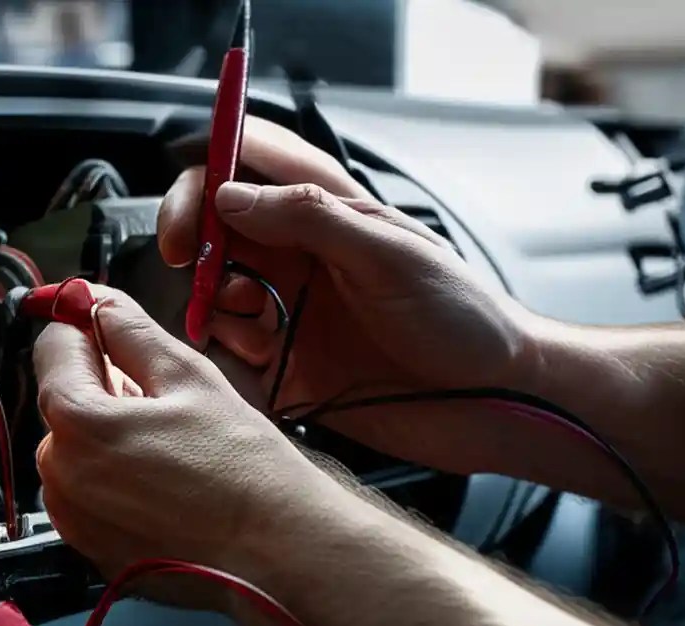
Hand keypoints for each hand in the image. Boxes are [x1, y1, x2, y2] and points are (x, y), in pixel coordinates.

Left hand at [32, 286, 336, 579]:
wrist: (276, 552)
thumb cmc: (242, 467)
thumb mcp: (188, 376)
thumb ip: (129, 329)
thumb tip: (95, 299)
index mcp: (76, 420)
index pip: (53, 343)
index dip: (88, 327)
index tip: (118, 329)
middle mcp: (59, 472)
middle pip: (66, 398)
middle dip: (106, 388)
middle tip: (168, 403)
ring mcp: (73, 517)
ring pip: (79, 447)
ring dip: (112, 435)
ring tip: (175, 449)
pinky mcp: (91, 548)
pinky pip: (90, 492)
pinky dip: (117, 479)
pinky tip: (168, 484)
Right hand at [158, 117, 545, 474]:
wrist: (494, 402)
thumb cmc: (463, 319)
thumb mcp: (389, 255)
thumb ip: (309, 218)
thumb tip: (230, 196)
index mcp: (328, 211)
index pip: (248, 164)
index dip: (208, 175)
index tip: (193, 211)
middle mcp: (300, 255)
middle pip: (215, 228)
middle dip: (193, 244)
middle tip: (190, 266)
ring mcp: (290, 309)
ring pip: (214, 292)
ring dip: (215, 304)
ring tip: (256, 326)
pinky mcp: (286, 365)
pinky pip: (231, 352)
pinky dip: (230, 354)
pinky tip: (265, 362)